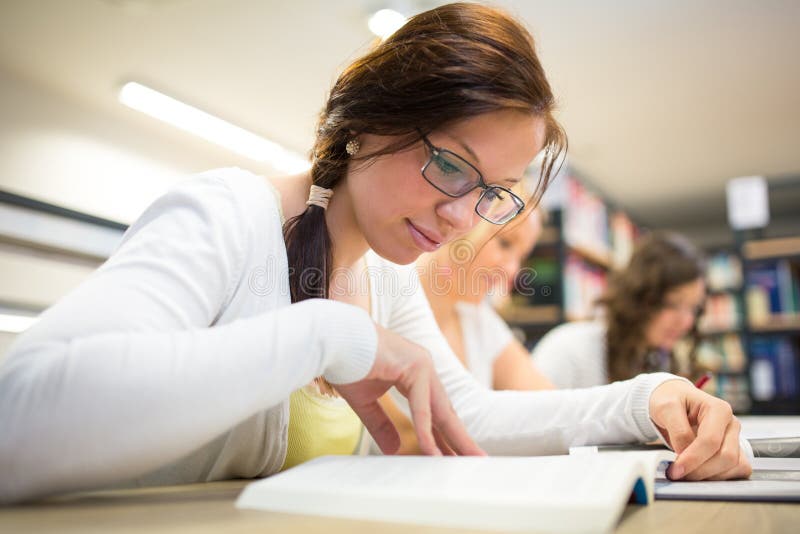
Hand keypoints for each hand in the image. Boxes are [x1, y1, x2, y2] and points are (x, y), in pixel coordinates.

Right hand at [335, 324, 484, 456]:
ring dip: (454, 438)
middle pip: (445, 410)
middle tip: (476, 460)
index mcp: (414, 372)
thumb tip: (395, 449)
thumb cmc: (346, 364)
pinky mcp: (415, 365)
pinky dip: (426, 430)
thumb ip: (381, 424)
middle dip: (459, 438)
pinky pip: (421, 406)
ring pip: (441, 410)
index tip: (454, 456)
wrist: (331, 340)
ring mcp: (422, 364)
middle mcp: (423, 367)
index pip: (434, 409)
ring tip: (468, 460)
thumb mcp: (366, 402)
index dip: (444, 434)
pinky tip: (432, 452)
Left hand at [649, 380, 751, 480]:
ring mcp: (735, 438)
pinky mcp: (735, 450)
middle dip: (700, 470)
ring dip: (708, 475)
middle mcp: (731, 424)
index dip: (693, 459)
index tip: (676, 469)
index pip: (711, 441)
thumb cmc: (671, 399)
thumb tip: (684, 453)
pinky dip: (719, 476)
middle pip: (726, 457)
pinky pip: (737, 471)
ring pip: (733, 466)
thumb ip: (678, 430)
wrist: (674, 399)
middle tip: (677, 473)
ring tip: (686, 471)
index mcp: (718, 409)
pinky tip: (699, 471)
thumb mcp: (666, 407)